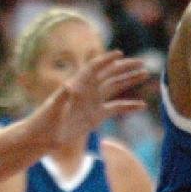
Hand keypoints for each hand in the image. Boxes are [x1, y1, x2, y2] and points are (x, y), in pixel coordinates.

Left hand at [31, 51, 149, 147]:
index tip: (119, 55)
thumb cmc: (45, 121)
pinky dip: (129, 106)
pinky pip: (116, 108)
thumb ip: (61, 97)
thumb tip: (69, 86)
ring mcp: (94, 102)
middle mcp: (87, 90)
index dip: (106, 60)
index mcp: (77, 84)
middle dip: (125, 67)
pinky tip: (142, 105)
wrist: (45, 137)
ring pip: (115, 87)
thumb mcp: (53, 108)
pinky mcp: (97, 115)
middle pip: (109, 74)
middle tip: (142, 63)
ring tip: (145, 74)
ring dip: (130, 80)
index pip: (94, 68)